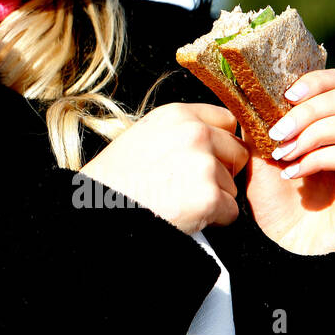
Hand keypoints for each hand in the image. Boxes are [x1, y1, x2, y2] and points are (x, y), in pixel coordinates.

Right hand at [79, 103, 247, 235]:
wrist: (97, 209)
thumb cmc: (114, 179)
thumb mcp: (143, 135)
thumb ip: (179, 131)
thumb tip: (213, 137)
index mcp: (177, 114)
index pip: (227, 120)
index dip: (220, 143)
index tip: (207, 158)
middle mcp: (194, 133)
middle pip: (238, 152)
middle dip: (223, 171)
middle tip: (190, 185)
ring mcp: (203, 165)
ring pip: (233, 185)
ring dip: (215, 198)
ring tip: (179, 201)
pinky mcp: (209, 197)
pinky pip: (231, 212)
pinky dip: (214, 220)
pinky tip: (185, 216)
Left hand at [243, 68, 334, 254]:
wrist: (279, 244)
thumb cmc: (270, 198)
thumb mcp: (257, 151)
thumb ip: (259, 119)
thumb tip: (248, 86)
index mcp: (329, 124)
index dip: (315, 80)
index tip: (285, 94)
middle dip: (307, 110)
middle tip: (277, 132)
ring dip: (312, 134)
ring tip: (283, 154)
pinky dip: (317, 160)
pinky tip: (292, 174)